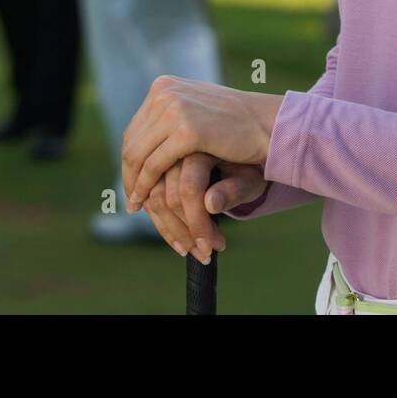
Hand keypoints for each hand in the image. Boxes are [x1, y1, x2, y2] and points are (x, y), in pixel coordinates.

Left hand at [121, 76, 281, 212]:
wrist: (267, 124)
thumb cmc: (236, 122)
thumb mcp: (196, 111)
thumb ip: (170, 118)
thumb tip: (143, 133)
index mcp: (164, 86)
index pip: (135, 129)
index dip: (130, 159)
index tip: (132, 182)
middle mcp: (164, 93)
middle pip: (132, 142)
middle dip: (129, 174)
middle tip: (131, 200)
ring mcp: (174, 109)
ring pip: (138, 155)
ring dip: (134, 184)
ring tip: (136, 205)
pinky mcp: (186, 130)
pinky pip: (154, 165)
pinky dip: (146, 186)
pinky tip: (146, 203)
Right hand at [140, 152, 267, 264]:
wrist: (241, 146)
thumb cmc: (247, 167)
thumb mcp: (249, 179)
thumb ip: (233, 191)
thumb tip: (210, 204)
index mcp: (201, 143)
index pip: (189, 189)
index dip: (198, 223)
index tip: (212, 248)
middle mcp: (176, 145)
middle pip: (165, 195)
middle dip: (183, 231)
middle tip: (203, 254)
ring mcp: (162, 154)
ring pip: (151, 197)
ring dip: (168, 229)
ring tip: (189, 249)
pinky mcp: (153, 164)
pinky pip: (146, 194)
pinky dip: (157, 218)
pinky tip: (174, 236)